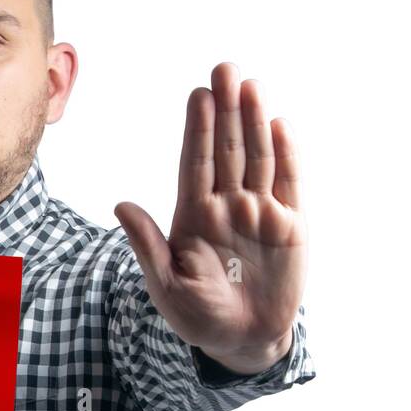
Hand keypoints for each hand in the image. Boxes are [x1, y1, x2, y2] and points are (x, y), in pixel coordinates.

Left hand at [113, 62, 306, 374]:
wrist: (241, 342)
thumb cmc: (197, 316)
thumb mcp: (166, 285)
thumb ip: (148, 245)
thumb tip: (120, 205)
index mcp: (193, 214)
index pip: (196, 163)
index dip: (198, 129)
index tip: (198, 94)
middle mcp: (227, 205)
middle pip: (228, 149)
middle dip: (226, 110)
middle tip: (225, 69)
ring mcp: (259, 212)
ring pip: (258, 158)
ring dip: (255, 122)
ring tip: (252, 86)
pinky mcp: (289, 226)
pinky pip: (289, 184)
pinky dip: (288, 156)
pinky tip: (281, 124)